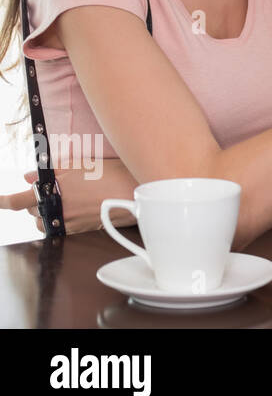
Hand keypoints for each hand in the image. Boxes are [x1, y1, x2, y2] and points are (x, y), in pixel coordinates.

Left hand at [0, 163, 137, 234]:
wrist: (135, 192)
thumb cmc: (110, 174)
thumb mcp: (79, 165)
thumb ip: (50, 171)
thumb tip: (28, 177)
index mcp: (53, 192)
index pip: (17, 201)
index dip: (2, 201)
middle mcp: (57, 210)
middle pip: (31, 211)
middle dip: (34, 200)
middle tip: (49, 187)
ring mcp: (67, 222)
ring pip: (43, 222)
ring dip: (45, 212)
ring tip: (62, 199)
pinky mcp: (79, 230)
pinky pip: (59, 227)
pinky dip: (60, 218)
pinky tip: (75, 206)